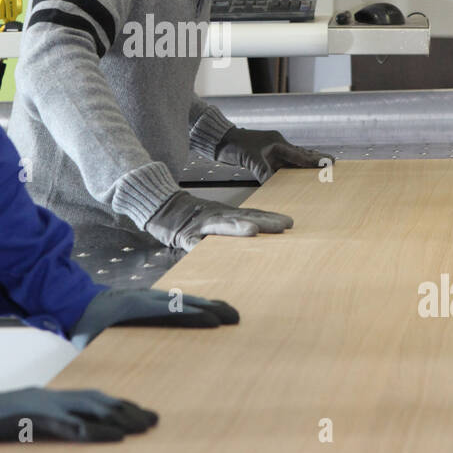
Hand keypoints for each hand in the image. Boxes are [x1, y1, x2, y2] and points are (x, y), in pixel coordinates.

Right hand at [0, 387, 157, 452]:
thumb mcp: (12, 425)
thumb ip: (32, 427)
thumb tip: (44, 437)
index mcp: (45, 398)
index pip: (88, 398)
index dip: (115, 404)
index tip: (137, 412)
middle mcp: (50, 398)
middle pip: (98, 401)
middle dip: (128, 409)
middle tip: (155, 420)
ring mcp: (44, 407)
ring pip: (93, 410)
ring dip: (123, 418)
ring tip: (147, 426)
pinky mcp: (36, 422)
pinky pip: (74, 427)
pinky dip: (98, 431)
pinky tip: (118, 437)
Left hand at [70, 286, 238, 348]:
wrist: (71, 301)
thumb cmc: (80, 326)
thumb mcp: (86, 340)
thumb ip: (102, 349)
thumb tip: (111, 364)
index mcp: (130, 308)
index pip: (168, 310)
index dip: (192, 315)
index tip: (215, 321)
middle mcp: (143, 298)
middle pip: (182, 301)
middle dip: (210, 308)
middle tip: (235, 316)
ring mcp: (146, 296)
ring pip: (182, 299)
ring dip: (206, 304)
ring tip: (229, 312)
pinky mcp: (147, 298)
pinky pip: (175, 300)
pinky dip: (194, 303)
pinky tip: (208, 309)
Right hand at [145, 188, 292, 250]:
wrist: (163, 206)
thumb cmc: (193, 216)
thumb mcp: (218, 216)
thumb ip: (236, 222)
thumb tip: (261, 227)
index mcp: (226, 214)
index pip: (252, 214)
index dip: (270, 217)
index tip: (289, 222)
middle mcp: (216, 217)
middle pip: (242, 218)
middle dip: (263, 222)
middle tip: (282, 226)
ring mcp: (200, 226)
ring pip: (220, 227)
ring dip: (236, 228)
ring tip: (252, 230)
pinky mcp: (184, 236)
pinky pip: (191, 241)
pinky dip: (198, 244)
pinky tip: (206, 246)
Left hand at [214, 126, 333, 182]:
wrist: (222, 140)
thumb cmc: (235, 145)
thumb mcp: (250, 158)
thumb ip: (262, 169)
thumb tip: (271, 180)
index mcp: (277, 143)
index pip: (299, 154)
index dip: (314, 160)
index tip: (328, 162)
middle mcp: (277, 145)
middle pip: (300, 154)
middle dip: (316, 159)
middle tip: (332, 162)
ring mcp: (272, 151)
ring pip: (293, 159)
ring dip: (305, 163)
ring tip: (320, 166)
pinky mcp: (266, 156)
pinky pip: (283, 163)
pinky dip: (292, 168)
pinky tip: (296, 173)